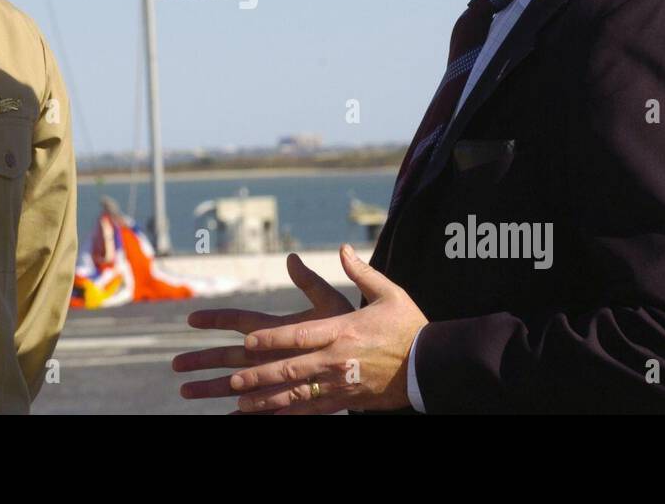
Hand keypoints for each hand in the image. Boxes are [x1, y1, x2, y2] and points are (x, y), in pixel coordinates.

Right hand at [173, 251, 353, 401]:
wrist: (368, 356)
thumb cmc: (349, 327)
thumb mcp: (330, 302)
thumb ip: (310, 282)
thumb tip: (291, 258)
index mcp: (277, 329)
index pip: (241, 321)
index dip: (215, 319)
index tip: (191, 319)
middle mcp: (270, 352)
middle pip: (228, 357)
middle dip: (201, 360)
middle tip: (175, 365)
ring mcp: (274, 374)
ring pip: (235, 384)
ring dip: (211, 388)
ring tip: (184, 392)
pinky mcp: (286, 394)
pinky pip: (260, 409)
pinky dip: (242, 414)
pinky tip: (224, 418)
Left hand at [226, 244, 426, 413]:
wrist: (431, 365)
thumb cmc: (409, 326)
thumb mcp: (389, 293)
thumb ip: (360, 272)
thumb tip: (343, 249)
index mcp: (342, 330)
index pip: (299, 334)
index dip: (271, 338)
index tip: (247, 340)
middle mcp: (337, 359)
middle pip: (290, 368)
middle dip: (259, 374)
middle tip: (232, 379)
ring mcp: (341, 383)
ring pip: (297, 393)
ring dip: (267, 398)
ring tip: (240, 401)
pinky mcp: (348, 400)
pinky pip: (313, 410)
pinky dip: (289, 413)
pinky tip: (270, 415)